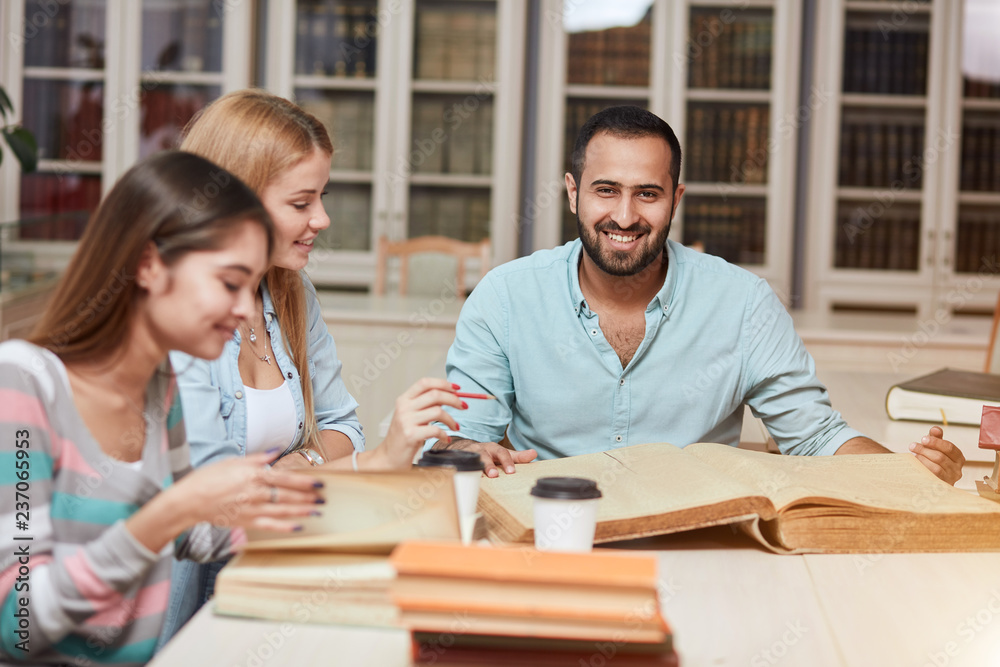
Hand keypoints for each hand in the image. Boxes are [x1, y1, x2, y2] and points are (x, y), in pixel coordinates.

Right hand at [177, 451, 323, 531]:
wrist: (189, 500)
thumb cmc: (208, 478)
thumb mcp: (233, 461)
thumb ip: (257, 458)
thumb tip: (276, 452)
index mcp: (253, 475)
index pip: (285, 478)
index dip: (304, 481)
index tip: (319, 482)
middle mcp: (255, 492)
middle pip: (288, 495)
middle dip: (307, 497)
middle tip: (323, 498)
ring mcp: (251, 509)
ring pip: (283, 510)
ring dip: (302, 511)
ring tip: (317, 511)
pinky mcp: (246, 522)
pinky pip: (270, 525)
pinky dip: (285, 527)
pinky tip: (298, 527)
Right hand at [376, 378, 465, 469]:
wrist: (389, 457)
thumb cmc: (404, 436)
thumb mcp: (411, 415)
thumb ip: (426, 405)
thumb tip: (450, 395)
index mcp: (404, 399)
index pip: (425, 383)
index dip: (443, 383)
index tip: (457, 389)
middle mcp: (404, 408)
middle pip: (435, 395)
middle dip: (454, 400)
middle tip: (463, 406)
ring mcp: (406, 421)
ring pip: (438, 411)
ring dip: (451, 420)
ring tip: (455, 426)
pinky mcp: (410, 435)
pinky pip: (435, 430)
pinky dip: (445, 434)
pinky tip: (446, 438)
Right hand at [437, 438, 537, 477]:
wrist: (463, 448)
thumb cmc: (488, 454)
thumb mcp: (503, 454)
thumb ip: (518, 456)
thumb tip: (534, 454)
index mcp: (494, 449)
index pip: (503, 453)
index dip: (507, 462)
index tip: (511, 471)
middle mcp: (482, 450)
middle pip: (486, 456)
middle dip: (490, 465)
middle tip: (495, 475)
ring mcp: (470, 455)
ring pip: (473, 460)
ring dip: (477, 468)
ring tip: (481, 477)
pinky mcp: (460, 460)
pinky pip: (462, 465)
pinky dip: (464, 470)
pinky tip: (466, 477)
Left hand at [909, 426, 964, 484]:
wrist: (930, 478)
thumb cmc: (934, 460)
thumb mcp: (936, 447)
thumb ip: (936, 437)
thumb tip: (935, 429)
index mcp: (958, 458)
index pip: (949, 448)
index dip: (936, 442)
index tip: (923, 438)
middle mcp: (957, 470)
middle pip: (940, 457)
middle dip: (924, 450)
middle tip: (912, 446)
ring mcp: (950, 479)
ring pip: (936, 468)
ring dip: (922, 459)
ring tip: (913, 454)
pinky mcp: (941, 487)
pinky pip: (931, 477)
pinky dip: (923, 468)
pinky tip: (915, 463)